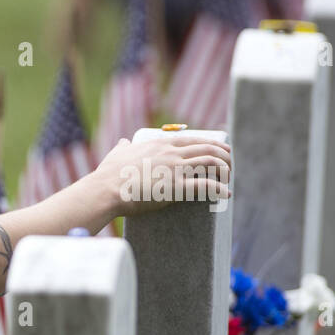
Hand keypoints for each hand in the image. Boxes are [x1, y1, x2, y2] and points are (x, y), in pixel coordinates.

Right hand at [95, 134, 230, 219]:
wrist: (104, 190)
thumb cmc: (108, 176)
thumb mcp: (116, 154)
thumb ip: (122, 147)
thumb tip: (122, 142)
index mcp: (160, 145)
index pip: (194, 140)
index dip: (212, 144)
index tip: (221, 151)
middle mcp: (171, 153)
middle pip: (208, 149)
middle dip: (224, 156)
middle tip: (230, 166)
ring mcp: (174, 169)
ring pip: (211, 163)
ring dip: (224, 172)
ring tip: (228, 180)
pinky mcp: (176, 188)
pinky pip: (206, 185)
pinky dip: (220, 189)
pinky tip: (225, 194)